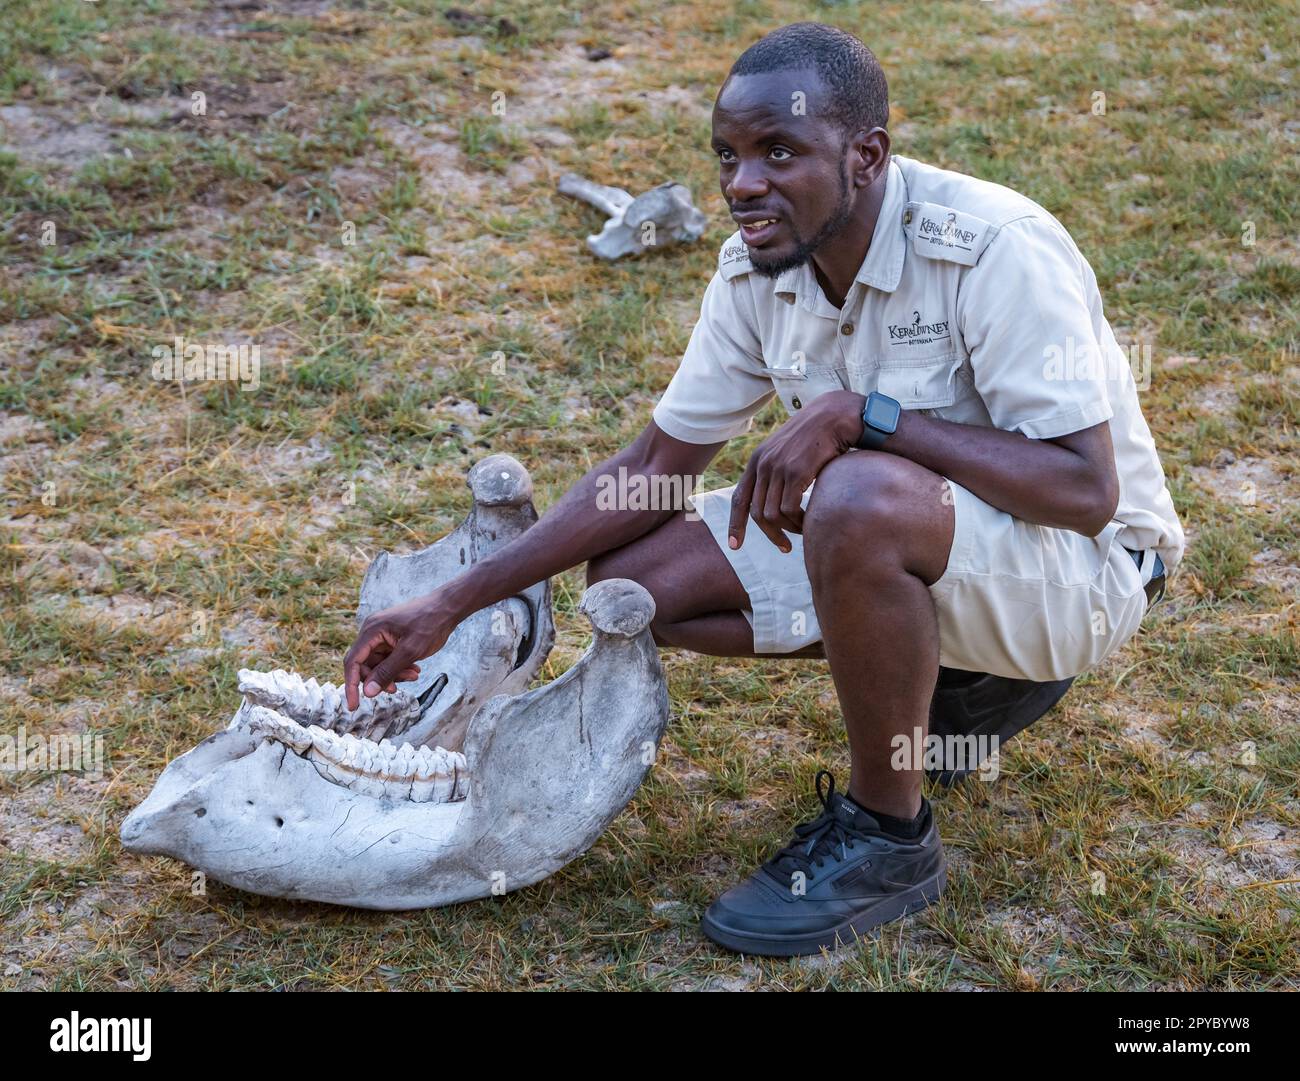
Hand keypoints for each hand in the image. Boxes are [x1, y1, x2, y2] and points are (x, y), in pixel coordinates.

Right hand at [343, 591, 463, 709]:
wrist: (448, 607)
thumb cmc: (430, 624)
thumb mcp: (410, 651)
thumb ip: (388, 672)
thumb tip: (368, 692)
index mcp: (372, 630)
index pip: (352, 661)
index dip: (351, 685)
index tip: (354, 706)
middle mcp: (373, 632)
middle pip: (366, 665)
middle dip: (381, 679)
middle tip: (397, 689)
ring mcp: (382, 635)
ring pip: (379, 664)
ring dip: (394, 674)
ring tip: (414, 675)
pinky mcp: (392, 638)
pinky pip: (389, 658)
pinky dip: (399, 667)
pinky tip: (415, 670)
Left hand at [729, 390, 865, 550]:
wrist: (835, 415)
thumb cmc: (818, 436)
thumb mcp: (790, 452)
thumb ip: (779, 471)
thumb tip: (777, 499)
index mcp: (757, 460)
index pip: (740, 498)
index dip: (735, 524)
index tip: (734, 546)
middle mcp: (762, 463)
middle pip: (756, 512)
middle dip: (770, 534)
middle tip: (786, 547)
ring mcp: (777, 467)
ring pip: (772, 515)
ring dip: (788, 529)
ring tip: (803, 530)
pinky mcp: (795, 472)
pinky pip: (789, 509)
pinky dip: (798, 522)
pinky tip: (810, 521)